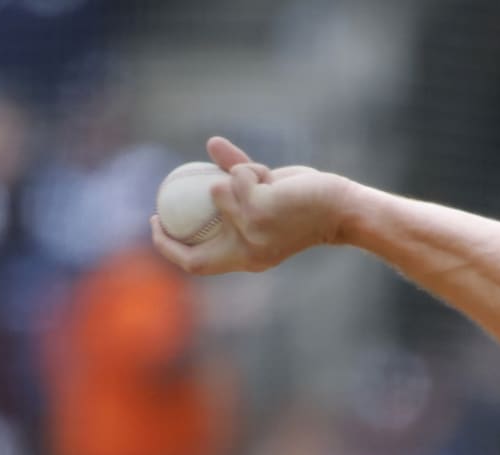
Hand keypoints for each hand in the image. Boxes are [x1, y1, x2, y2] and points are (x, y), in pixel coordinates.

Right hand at [151, 136, 350, 274]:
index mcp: (247, 258)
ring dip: (239, 175)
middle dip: (165, 238)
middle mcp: (248, 253)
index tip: (157, 224)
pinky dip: (252, 169)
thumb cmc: (309, 204)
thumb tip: (211, 144)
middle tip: (158, 211)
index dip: (169, 248)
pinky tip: (275, 179)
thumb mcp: (266, 194)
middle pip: (193, 258)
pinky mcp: (257, 211)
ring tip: (265, 179)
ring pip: (218, 191)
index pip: (198, 265)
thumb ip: (236, 176)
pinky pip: (238, 177)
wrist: (342, 209)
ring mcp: (251, 232)